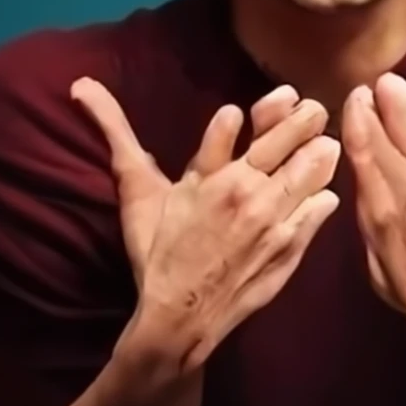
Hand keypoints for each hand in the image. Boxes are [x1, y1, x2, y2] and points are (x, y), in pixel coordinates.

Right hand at [71, 79, 340, 374]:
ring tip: (322, 142)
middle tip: (310, 109)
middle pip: (284, 140)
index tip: (262, 101)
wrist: (180, 320)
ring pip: (313, 167)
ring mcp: (271, 220)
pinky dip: (323, 193)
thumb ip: (116, 133)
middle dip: (302, 116)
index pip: (227, 125)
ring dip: (319, 150)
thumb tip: (82, 85)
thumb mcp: (137, 191)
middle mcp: (242, 194)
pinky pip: (322, 205)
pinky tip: (321, 189)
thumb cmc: (157, 250)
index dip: (250, 108)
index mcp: (206, 178)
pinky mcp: (291, 245)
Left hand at [340, 60, 405, 353]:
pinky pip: (357, 175)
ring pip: (372, 144)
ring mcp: (395, 201)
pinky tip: (349, 135)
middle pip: (401, 125)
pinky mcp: (372, 221)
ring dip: (364, 115)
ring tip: (360, 95)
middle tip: (384, 79)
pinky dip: (352, 147)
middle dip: (390, 96)